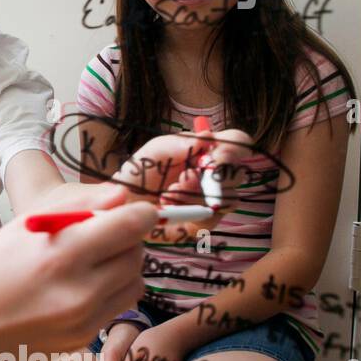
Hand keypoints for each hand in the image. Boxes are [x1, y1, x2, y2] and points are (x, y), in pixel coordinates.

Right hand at [0, 186, 158, 360]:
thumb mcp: (23, 227)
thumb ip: (76, 207)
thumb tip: (122, 197)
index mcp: (62, 253)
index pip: (130, 226)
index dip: (141, 214)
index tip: (138, 211)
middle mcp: (80, 289)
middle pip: (136, 253)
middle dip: (127, 240)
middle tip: (103, 236)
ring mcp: (85, 319)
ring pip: (135, 282)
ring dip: (123, 267)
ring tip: (90, 264)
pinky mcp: (84, 338)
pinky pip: (118, 306)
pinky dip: (109, 292)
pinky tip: (79, 288)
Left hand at [118, 128, 251, 209]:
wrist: (122, 202)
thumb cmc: (141, 172)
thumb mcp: (154, 152)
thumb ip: (178, 143)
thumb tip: (207, 137)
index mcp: (207, 151)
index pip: (237, 142)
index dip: (234, 150)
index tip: (215, 158)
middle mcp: (216, 175)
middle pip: (237, 174)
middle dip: (214, 177)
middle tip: (186, 177)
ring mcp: (213, 200)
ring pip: (227, 199)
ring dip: (196, 194)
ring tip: (168, 193)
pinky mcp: (203, 223)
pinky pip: (210, 219)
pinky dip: (189, 211)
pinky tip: (168, 205)